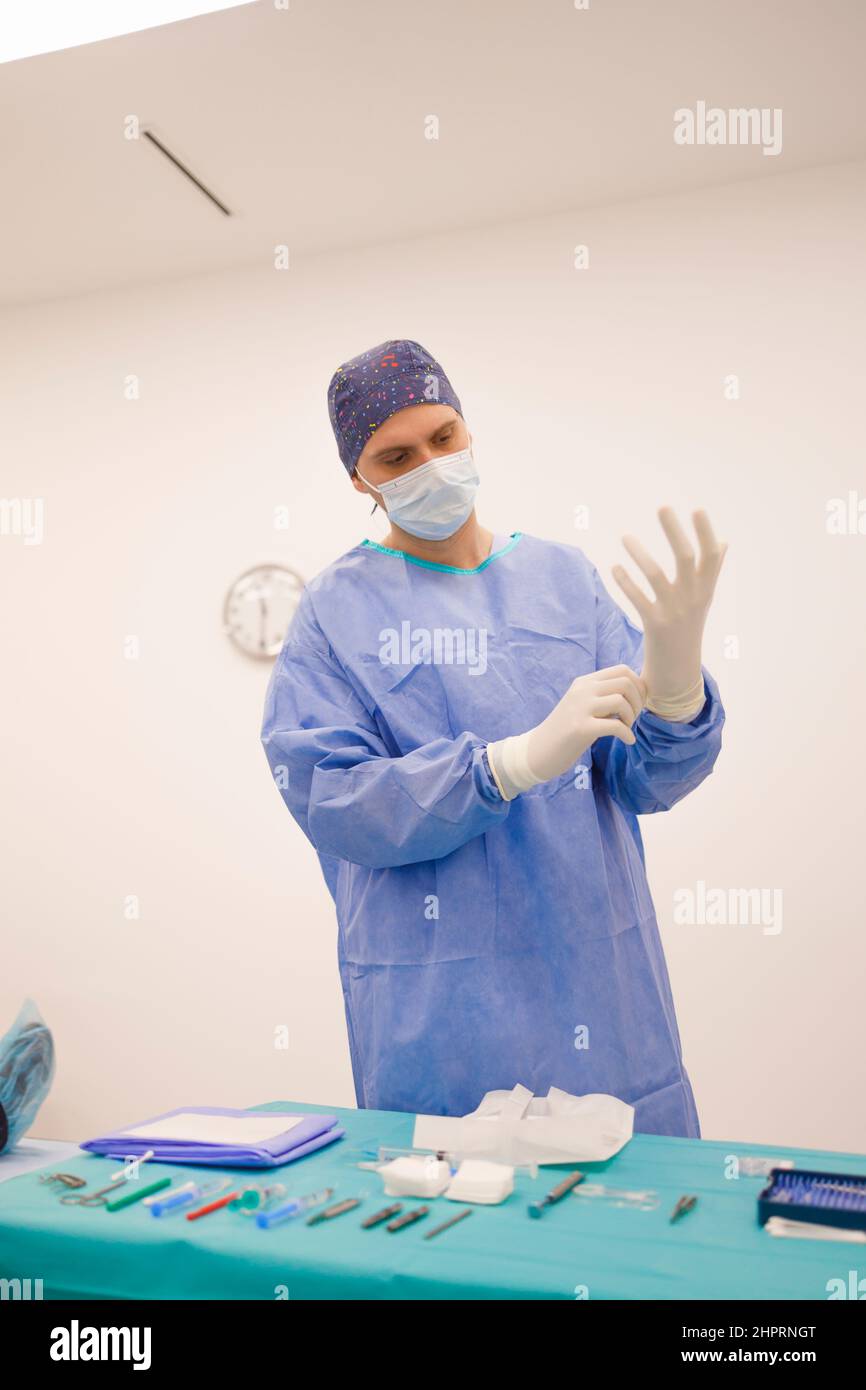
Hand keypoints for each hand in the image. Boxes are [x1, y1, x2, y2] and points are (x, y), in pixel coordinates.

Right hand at [524, 664, 647, 782]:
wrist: (538, 750)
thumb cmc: (565, 730)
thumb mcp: (582, 704)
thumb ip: (602, 695)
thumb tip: (636, 692)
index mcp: (585, 682)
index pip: (622, 670)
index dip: (638, 686)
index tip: (636, 703)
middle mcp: (582, 690)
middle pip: (626, 683)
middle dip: (638, 701)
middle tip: (632, 718)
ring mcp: (580, 708)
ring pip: (621, 701)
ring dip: (632, 717)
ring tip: (627, 728)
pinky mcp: (581, 728)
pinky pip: (615, 726)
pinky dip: (627, 734)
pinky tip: (627, 741)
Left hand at [611, 508, 726, 713]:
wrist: (678, 673)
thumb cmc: (688, 629)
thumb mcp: (703, 599)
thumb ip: (712, 570)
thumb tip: (723, 541)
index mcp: (705, 589)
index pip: (710, 556)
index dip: (705, 532)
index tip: (697, 509)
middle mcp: (693, 598)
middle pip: (686, 557)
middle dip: (674, 530)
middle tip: (662, 506)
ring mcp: (674, 612)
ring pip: (656, 575)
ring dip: (639, 553)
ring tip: (624, 536)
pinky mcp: (655, 625)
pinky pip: (638, 598)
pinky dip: (625, 581)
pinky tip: (614, 566)